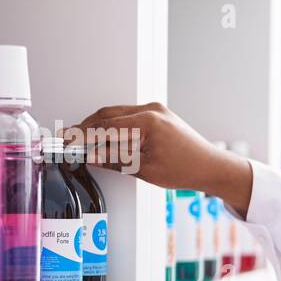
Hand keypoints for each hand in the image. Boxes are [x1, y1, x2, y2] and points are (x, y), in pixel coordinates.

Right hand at [70, 102, 254, 216]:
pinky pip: (128, 116)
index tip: (69, 144)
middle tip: (70, 140)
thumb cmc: (187, 170)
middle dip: (87, 128)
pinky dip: (114, 126)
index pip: (106, 127)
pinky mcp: (158, 115)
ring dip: (99, 126)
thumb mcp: (145, 169)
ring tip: (84, 141)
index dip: (84, 136)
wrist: (211, 167)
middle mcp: (152, 110)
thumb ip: (115, 160)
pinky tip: (105, 138)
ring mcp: (156, 110)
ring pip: (117, 114)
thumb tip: (91, 156)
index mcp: (149, 122)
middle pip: (108, 115)